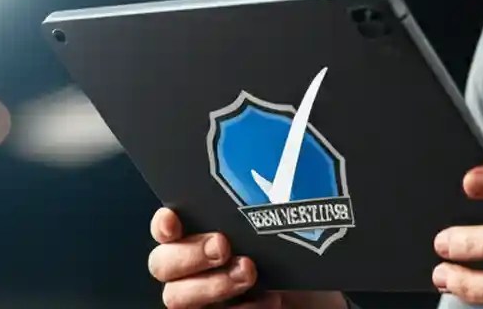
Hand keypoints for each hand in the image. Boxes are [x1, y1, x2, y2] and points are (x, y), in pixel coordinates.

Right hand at [147, 207, 346, 308]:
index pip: (165, 229)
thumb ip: (260, 212)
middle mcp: (193, 267)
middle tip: (223, 245)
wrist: (320, 295)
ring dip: (212, 285)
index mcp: (200, 235)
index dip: (162, 224)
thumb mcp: (283, 228)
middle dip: (190, 254)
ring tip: (250, 273)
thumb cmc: (298, 256)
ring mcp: (204, 298)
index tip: (172, 220)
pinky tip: (268, 300)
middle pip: (162, 264)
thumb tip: (257, 185)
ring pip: (176, 297)